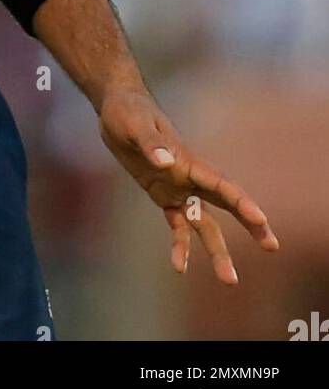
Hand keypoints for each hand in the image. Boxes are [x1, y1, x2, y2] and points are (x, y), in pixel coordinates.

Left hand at [98, 87, 278, 283]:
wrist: (117, 108)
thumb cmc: (128, 111)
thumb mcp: (134, 125)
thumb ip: (150, 144)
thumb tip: (166, 163)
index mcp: (187, 160)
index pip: (220, 184)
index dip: (241, 202)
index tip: (260, 219)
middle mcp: (188, 176)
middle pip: (225, 204)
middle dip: (249, 224)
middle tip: (272, 246)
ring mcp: (177, 187)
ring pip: (203, 222)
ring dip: (216, 249)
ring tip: (230, 280)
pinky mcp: (161, 194)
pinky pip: (176, 224)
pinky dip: (180, 245)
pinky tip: (179, 267)